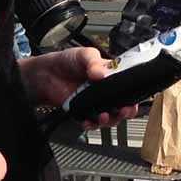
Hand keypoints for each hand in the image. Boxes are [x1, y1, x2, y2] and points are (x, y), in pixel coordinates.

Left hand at [18, 47, 138, 128]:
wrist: (46, 73)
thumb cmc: (66, 61)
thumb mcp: (84, 55)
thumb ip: (94, 62)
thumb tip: (101, 73)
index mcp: (111, 77)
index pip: (129, 88)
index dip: (135, 95)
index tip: (135, 98)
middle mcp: (106, 93)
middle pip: (123, 107)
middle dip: (127, 112)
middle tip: (124, 110)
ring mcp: (95, 104)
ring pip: (109, 118)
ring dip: (110, 120)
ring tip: (104, 116)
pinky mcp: (83, 112)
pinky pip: (91, 123)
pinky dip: (91, 124)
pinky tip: (89, 121)